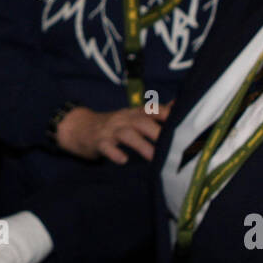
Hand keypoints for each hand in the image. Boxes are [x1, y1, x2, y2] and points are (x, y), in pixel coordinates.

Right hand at [55, 103, 171, 163]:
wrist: (80, 127)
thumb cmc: (115, 125)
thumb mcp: (133, 116)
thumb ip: (155, 112)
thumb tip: (179, 103)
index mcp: (134, 114)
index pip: (152, 110)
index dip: (166, 113)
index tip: (182, 121)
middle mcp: (123, 119)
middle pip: (141, 122)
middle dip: (156, 132)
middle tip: (172, 145)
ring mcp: (110, 130)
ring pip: (126, 134)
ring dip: (140, 144)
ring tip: (153, 157)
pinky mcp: (98, 142)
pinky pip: (106, 146)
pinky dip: (114, 153)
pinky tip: (122, 160)